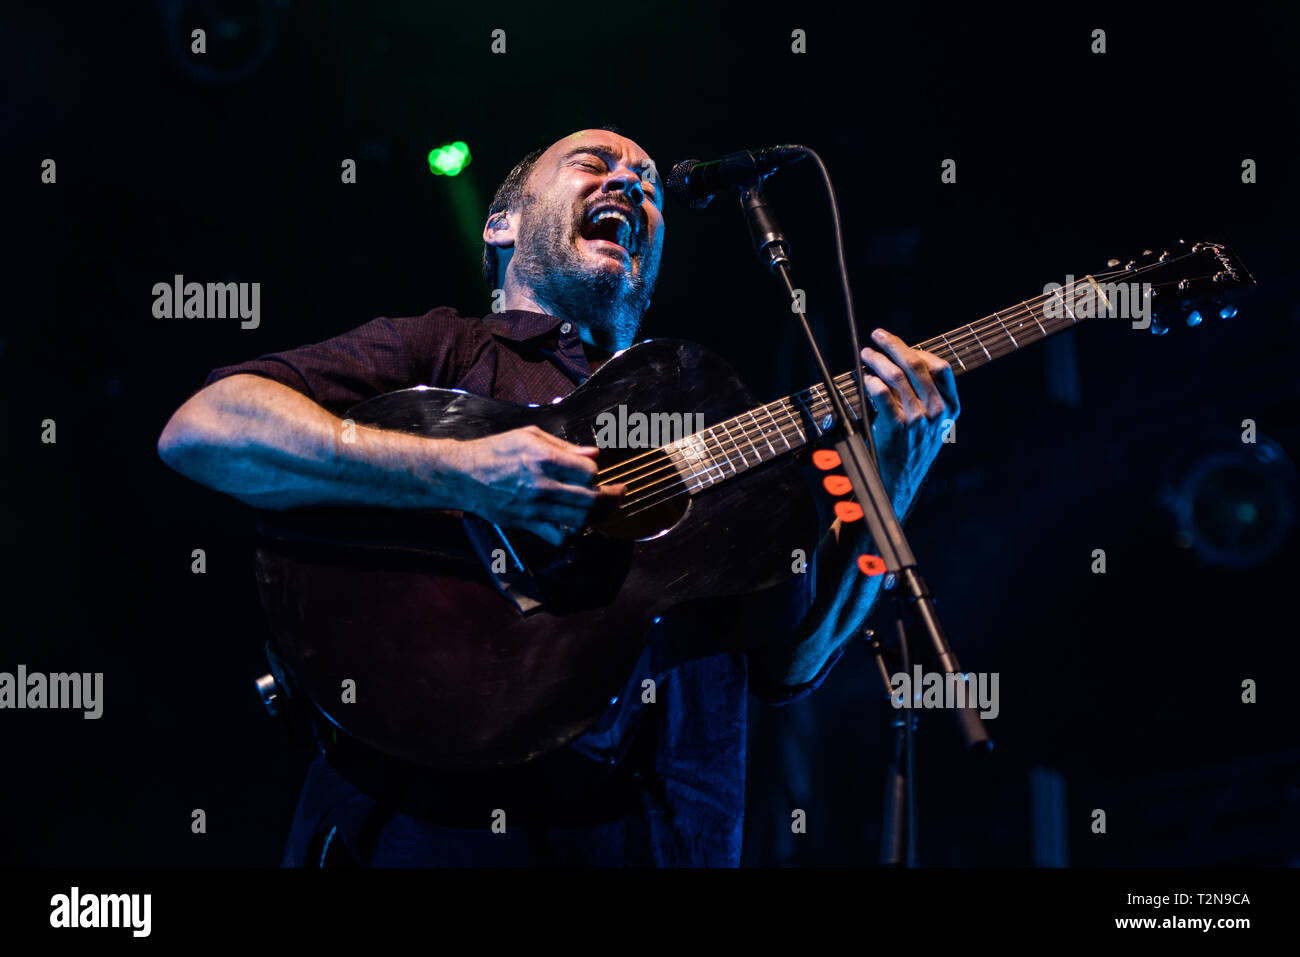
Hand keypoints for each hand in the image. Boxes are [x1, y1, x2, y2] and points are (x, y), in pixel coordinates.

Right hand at [450, 426, 625, 545]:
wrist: (462, 475)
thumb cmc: (495, 451)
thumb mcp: (529, 436)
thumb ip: (565, 446)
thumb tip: (594, 453)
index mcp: (544, 459)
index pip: (589, 472)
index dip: (597, 473)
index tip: (596, 472)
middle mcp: (542, 485)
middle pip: (590, 500)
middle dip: (611, 498)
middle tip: (618, 494)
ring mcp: (535, 507)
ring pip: (580, 520)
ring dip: (597, 515)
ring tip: (603, 509)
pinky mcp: (527, 523)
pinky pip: (559, 536)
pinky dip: (572, 533)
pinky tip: (575, 524)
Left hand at [859, 328, 959, 506]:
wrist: (900, 484)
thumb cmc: (911, 451)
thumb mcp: (932, 424)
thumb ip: (926, 397)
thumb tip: (904, 362)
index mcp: (951, 407)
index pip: (941, 367)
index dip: (918, 350)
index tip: (900, 344)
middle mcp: (938, 411)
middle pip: (917, 364)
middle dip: (894, 345)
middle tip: (878, 335)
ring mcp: (918, 419)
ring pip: (896, 375)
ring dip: (877, 360)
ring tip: (866, 355)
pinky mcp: (897, 427)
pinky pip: (881, 393)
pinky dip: (871, 381)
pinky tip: (865, 379)